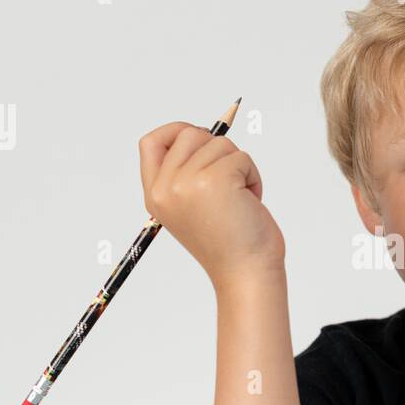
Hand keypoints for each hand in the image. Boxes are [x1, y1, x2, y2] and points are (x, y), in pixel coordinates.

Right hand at [138, 121, 285, 286]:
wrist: (245, 274)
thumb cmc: (229, 242)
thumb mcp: (192, 208)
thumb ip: (185, 175)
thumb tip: (201, 135)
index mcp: (155, 195)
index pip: (151, 142)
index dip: (175, 131)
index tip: (200, 138)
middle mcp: (165, 187)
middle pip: (189, 134)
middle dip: (217, 150)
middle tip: (230, 179)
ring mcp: (187, 182)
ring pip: (219, 143)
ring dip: (239, 166)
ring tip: (240, 198)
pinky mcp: (216, 180)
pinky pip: (241, 157)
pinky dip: (253, 177)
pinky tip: (250, 202)